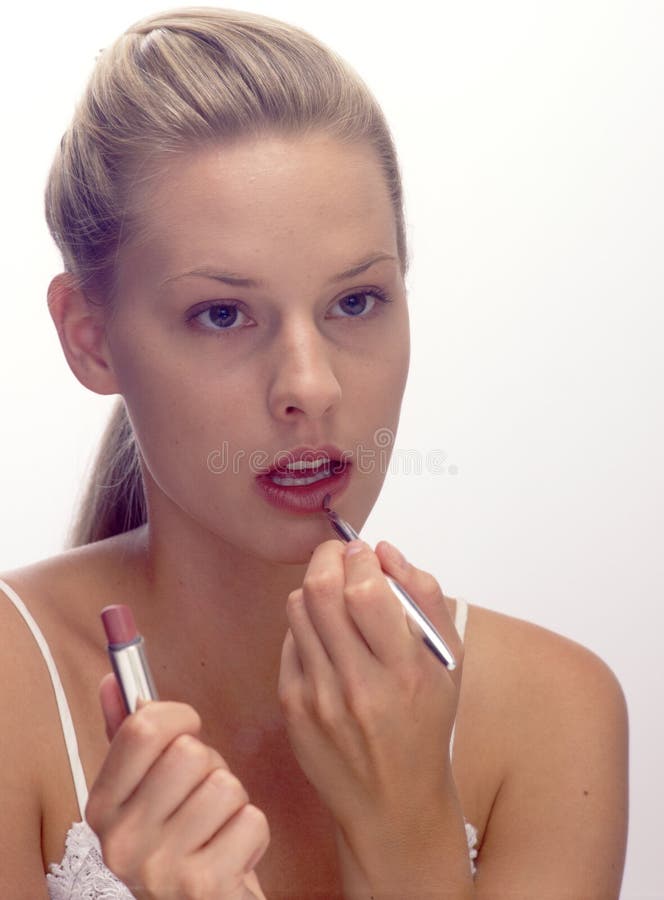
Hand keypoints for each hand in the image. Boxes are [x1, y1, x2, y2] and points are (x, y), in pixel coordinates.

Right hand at [86, 675, 269, 899]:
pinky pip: (252, 820)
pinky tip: (232, 851)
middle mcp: (121, 841)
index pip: (143, 728)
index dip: (179, 717)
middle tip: (200, 795)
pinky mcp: (204, 886)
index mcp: (102, 807)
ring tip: (216, 825)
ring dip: (233, 799)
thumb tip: (113, 678)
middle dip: (210, 764)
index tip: (187, 730)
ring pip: (226, 785)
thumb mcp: (146, 788)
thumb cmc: (180, 835)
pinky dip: (253, 831)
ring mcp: (160, 868)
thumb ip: (128, 734)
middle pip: (190, 753)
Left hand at [278, 539, 464, 887]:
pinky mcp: (292, 707)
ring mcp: (318, 698)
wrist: (393, 803)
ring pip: (297, 608)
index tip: (366, 553)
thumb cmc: (425, 727)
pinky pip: (289, 640)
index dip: (361, 558)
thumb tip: (386, 552)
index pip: (366, 591)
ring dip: (315, 586)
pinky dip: (307, 624)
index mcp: (405, 672)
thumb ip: (424, 598)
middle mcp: (358, 686)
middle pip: (320, 590)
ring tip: (335, 593)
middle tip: (341, 555)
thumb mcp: (448, 663)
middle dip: (328, 557)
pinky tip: (328, 636)